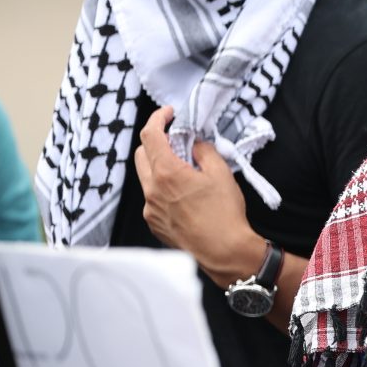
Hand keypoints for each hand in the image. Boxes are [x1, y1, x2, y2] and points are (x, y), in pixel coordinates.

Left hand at [135, 106, 263, 285]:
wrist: (223, 251)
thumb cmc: (225, 214)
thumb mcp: (221, 174)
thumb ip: (204, 152)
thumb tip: (194, 144)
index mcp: (167, 173)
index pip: (150, 135)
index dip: (157, 119)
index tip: (168, 114)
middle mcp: (151, 190)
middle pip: (141, 154)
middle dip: (155, 142)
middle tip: (176, 141)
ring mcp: (150, 208)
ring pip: (146, 177)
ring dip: (159, 166)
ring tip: (183, 171)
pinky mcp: (153, 223)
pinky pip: (152, 198)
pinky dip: (162, 188)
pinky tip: (183, 195)